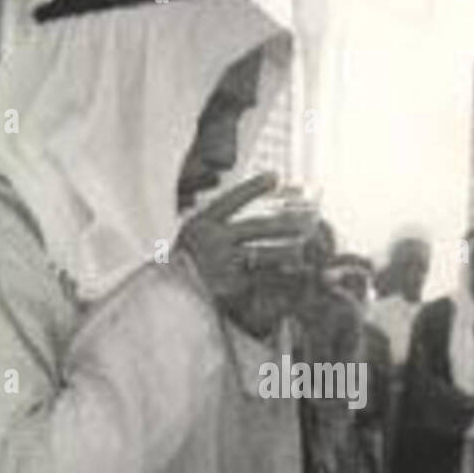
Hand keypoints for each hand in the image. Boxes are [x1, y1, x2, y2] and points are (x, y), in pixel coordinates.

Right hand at [176, 173, 310, 308]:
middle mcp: (213, 241)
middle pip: (256, 227)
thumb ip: (213, 222)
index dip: (253, 187)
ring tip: (307, 249)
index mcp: (203, 223)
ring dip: (287, 252)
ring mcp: (223, 264)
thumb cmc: (181, 264)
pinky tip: (294, 277)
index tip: (275, 177)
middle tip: (307, 220)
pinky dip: (278, 279)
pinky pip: (260, 280)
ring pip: (263, 255)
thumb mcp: (189, 235)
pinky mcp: (230, 286)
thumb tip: (234, 200)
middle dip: (284, 223)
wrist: (167, 295)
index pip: (231, 200)